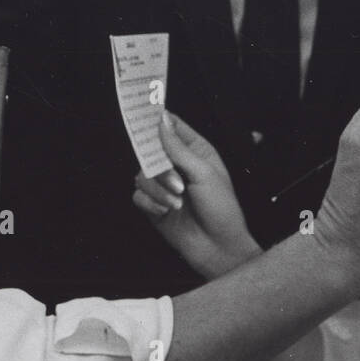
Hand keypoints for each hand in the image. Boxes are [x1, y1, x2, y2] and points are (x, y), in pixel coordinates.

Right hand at [132, 112, 261, 280]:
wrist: (218, 247)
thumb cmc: (221, 208)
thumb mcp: (203, 173)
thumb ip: (178, 148)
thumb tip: (161, 121)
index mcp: (195, 151)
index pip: (171, 126)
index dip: (156, 119)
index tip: (142, 113)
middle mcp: (177, 165)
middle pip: (151, 150)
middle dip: (161, 168)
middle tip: (177, 182)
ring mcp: (164, 185)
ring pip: (142, 175)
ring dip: (159, 190)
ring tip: (178, 202)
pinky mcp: (154, 205)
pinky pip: (139, 195)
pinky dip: (152, 203)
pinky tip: (167, 211)